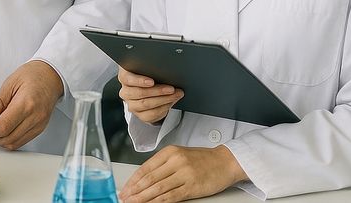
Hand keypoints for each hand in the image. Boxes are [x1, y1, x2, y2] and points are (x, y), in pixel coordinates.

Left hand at [0, 60, 63, 149]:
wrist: (51, 77)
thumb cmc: (33, 75)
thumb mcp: (11, 83)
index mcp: (26, 103)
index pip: (4, 126)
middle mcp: (35, 117)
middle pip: (9, 139)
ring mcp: (39, 125)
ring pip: (15, 143)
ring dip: (0, 142)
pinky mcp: (40, 129)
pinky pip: (22, 141)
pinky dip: (9, 140)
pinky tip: (2, 133)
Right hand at [118, 66, 182, 123]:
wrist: (149, 91)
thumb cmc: (149, 76)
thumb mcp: (147, 70)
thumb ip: (151, 68)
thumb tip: (166, 71)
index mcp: (124, 77)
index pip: (127, 79)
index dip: (139, 81)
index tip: (152, 81)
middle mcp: (125, 92)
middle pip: (139, 93)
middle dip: (158, 91)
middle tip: (171, 88)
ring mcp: (131, 104)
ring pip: (146, 104)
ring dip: (164, 99)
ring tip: (175, 95)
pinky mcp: (139, 115)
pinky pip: (151, 114)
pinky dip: (163, 108)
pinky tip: (171, 102)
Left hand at [119, 145, 246, 202]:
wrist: (225, 162)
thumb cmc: (202, 159)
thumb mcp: (179, 155)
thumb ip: (163, 165)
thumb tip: (144, 178)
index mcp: (170, 152)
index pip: (146, 167)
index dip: (133, 180)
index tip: (126, 188)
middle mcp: (175, 161)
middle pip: (150, 178)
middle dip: (135, 190)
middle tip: (125, 197)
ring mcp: (184, 174)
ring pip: (158, 188)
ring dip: (144, 197)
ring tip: (133, 202)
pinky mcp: (192, 186)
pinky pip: (172, 196)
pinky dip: (159, 201)